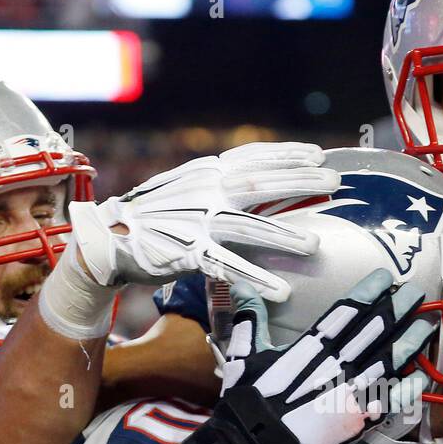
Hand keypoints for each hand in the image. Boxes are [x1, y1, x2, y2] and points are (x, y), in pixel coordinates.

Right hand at [68, 142, 339, 298]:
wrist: (108, 236)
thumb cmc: (155, 215)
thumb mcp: (189, 188)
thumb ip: (221, 185)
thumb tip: (259, 183)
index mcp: (205, 173)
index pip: (253, 158)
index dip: (287, 154)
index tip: (318, 153)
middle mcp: (204, 193)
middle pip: (259, 185)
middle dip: (299, 182)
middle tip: (334, 181)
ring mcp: (197, 224)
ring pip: (249, 229)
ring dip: (285, 237)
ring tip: (316, 245)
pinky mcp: (189, 254)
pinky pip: (229, 268)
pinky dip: (256, 279)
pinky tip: (282, 290)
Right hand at [149, 268, 434, 443]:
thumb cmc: (248, 403)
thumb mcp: (244, 357)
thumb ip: (250, 320)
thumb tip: (241, 287)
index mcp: (311, 347)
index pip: (347, 313)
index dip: (368, 293)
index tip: (385, 278)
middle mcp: (337, 365)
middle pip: (374, 331)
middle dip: (398, 310)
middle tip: (417, 293)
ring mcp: (351, 392)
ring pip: (389, 360)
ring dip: (410, 342)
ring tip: (427, 324)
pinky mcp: (358, 420)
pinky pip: (390, 400)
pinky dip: (408, 387)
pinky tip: (423, 374)